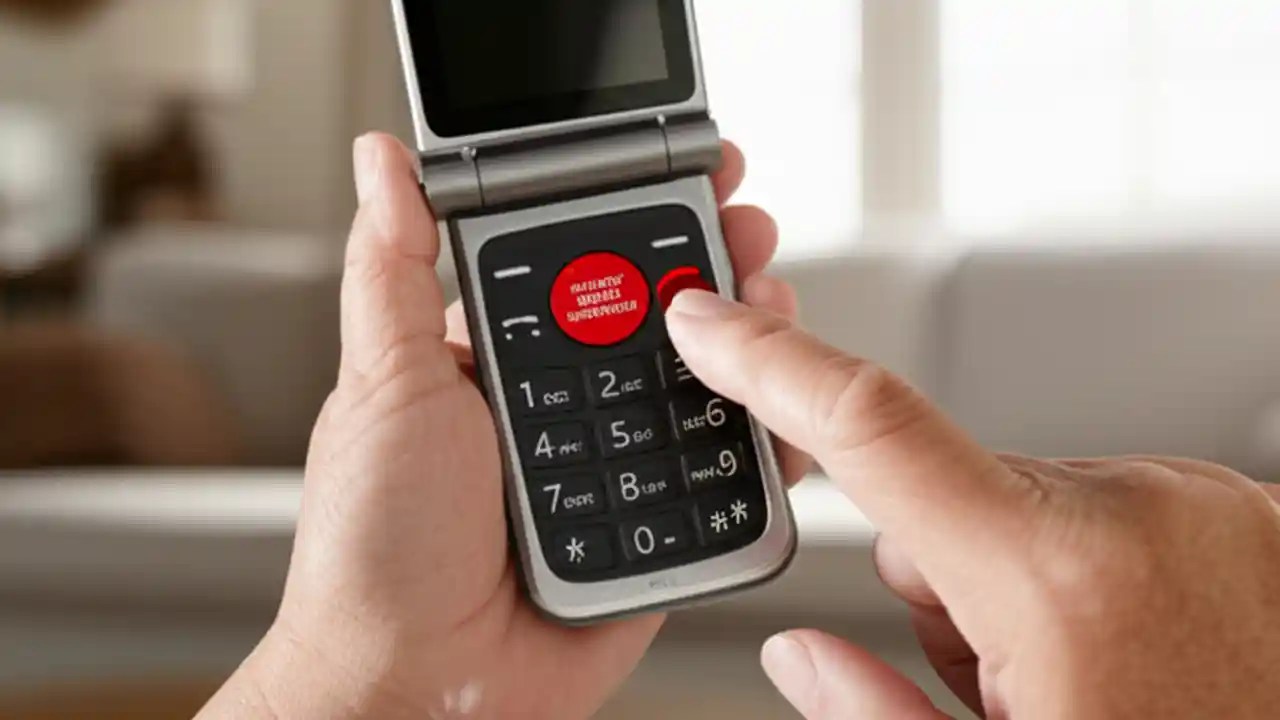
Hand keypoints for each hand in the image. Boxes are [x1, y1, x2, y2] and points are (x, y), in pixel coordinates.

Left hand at [198, 134, 805, 718]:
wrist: (414, 689)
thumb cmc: (375, 548)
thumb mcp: (381, 386)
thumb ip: (393, 271)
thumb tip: (381, 164)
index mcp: (500, 358)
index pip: (584, 264)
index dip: (641, 214)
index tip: (694, 173)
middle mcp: (562, 404)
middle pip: (657, 319)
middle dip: (714, 269)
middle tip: (753, 237)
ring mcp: (613, 466)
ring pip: (699, 390)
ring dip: (750, 345)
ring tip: (776, 307)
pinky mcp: (654, 531)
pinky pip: (720, 480)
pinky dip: (763, 445)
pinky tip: (788, 408)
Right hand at [665, 290, 1279, 719]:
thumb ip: (874, 717)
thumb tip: (801, 658)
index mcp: (1061, 580)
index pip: (871, 428)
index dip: (769, 363)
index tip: (709, 322)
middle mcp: (1146, 512)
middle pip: (957, 497)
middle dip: (949, 576)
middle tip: (1009, 686)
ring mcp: (1213, 506)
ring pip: (1037, 507)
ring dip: (1030, 580)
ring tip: (1089, 681)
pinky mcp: (1253, 513)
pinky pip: (1120, 511)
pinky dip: (1103, 572)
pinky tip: (1141, 654)